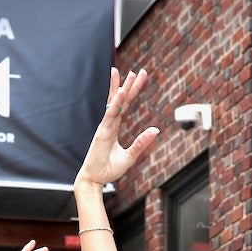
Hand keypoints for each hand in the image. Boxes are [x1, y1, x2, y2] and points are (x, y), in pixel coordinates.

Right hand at [76, 68, 160, 188]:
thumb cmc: (109, 169)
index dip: (132, 91)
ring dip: (121, 89)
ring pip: (114, 104)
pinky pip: (110, 115)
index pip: (125, 105)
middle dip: (130, 86)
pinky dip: (115, 104)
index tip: (139, 78)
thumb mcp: (130, 156)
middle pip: (121, 100)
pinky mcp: (102, 133)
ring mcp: (105, 127)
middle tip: (139, 71)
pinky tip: (120, 92)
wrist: (95, 179)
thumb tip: (156, 130)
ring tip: (129, 74)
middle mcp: (109, 124)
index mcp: (114, 127)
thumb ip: (141, 143)